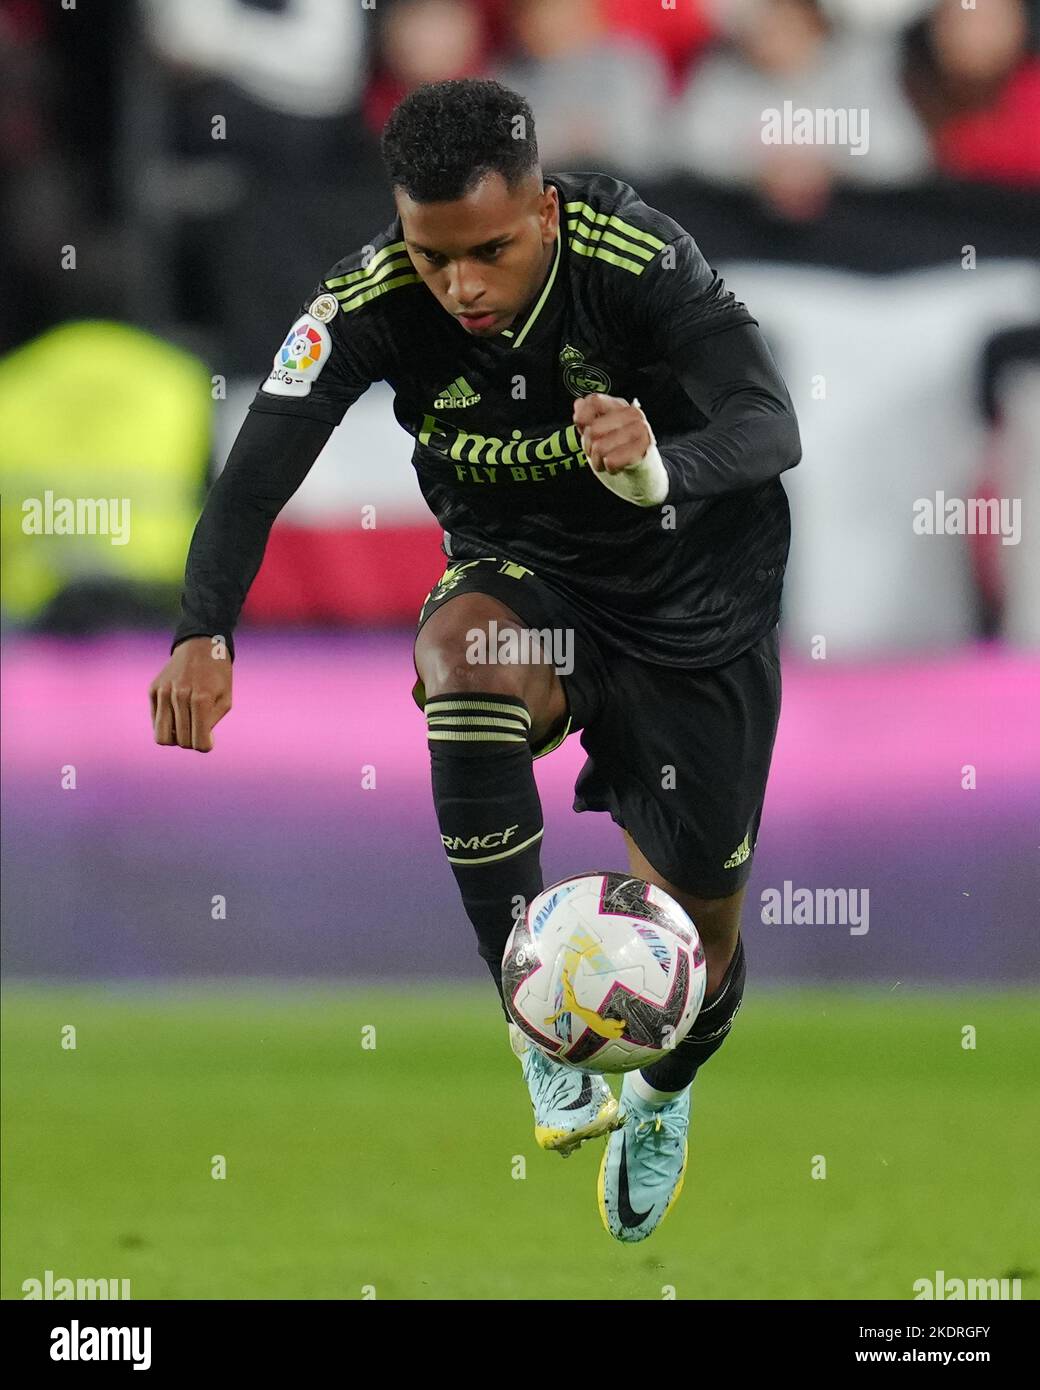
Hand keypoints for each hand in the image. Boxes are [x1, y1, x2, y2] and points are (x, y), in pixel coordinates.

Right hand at [149, 636, 232, 751]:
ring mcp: (163, 692)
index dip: (205, 746)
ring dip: (175, 737)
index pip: (198, 742)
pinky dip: (166, 723)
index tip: (208, 738)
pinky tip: (177, 712)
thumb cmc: (218, 676)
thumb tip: (196, 742)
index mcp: (201, 699)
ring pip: (162, 736)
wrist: (201, 646)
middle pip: (180, 741)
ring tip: (186, 725)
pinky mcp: (153, 690)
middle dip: (191, 741)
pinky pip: (155, 721)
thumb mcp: (225, 700)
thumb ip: (211, 724)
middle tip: (198, 728)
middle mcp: (179, 695)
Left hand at [573, 393, 651, 473]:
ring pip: (600, 447)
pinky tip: (616, 466)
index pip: (593, 401)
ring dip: (598, 461)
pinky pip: (611, 460)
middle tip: (600, 453)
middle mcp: (632, 414)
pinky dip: (609, 468)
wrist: (644, 475)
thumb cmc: (621, 454)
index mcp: (620, 406)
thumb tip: (579, 404)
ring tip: (608, 460)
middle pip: (593, 430)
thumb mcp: (599, 435)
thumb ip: (587, 419)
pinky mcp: (644, 448)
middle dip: (590, 447)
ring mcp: (640, 429)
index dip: (582, 419)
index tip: (584, 431)